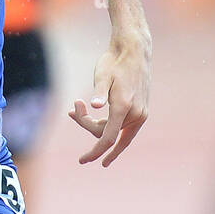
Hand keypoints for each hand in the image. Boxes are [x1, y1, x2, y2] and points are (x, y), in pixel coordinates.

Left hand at [69, 37, 150, 166]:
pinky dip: (109, 127)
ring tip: (76, 107)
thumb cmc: (114, 63)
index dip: (95, 151)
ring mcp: (141, 114)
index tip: (83, 160)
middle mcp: (136, 114)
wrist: (134, 53)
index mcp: (124, 107)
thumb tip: (94, 105)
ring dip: (96, 125)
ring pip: (115, 131)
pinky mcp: (141, 111)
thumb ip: (99, 91)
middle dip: (86, 124)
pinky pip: (124, 129)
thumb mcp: (102, 75)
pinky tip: (97, 125)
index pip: (108, 138)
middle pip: (106, 133)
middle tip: (72, 107)